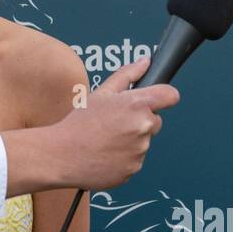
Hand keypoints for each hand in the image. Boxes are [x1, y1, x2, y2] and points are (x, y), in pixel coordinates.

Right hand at [7, 56, 178, 193]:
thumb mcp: (101, 93)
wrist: (62, 155)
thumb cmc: (79, 123)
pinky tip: (105, 153)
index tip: (158, 99)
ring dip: (130, 140)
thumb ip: (127, 75)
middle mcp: (143, 127)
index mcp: (137, 105)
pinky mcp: (134, 169)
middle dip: (140, 120)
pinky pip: (134, 160)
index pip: (170, 96)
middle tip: (114, 122)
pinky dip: (124, 158)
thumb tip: (144, 62)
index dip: (164, 96)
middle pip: (155, 121)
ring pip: (143, 142)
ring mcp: (140, 151)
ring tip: (105, 139)